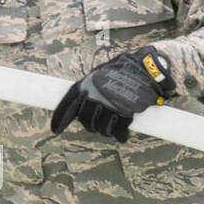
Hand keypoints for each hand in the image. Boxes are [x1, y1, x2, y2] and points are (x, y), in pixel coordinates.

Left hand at [50, 46, 176, 142]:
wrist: (148, 68)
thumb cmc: (124, 69)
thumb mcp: (102, 73)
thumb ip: (91, 86)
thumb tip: (82, 101)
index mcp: (86, 83)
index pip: (68, 103)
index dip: (60, 118)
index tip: (55, 129)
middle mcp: (95, 95)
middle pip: (86, 119)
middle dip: (91, 124)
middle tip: (97, 124)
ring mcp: (109, 105)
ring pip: (101, 127)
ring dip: (105, 130)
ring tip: (111, 126)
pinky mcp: (126, 113)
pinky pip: (118, 130)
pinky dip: (120, 134)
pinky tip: (122, 134)